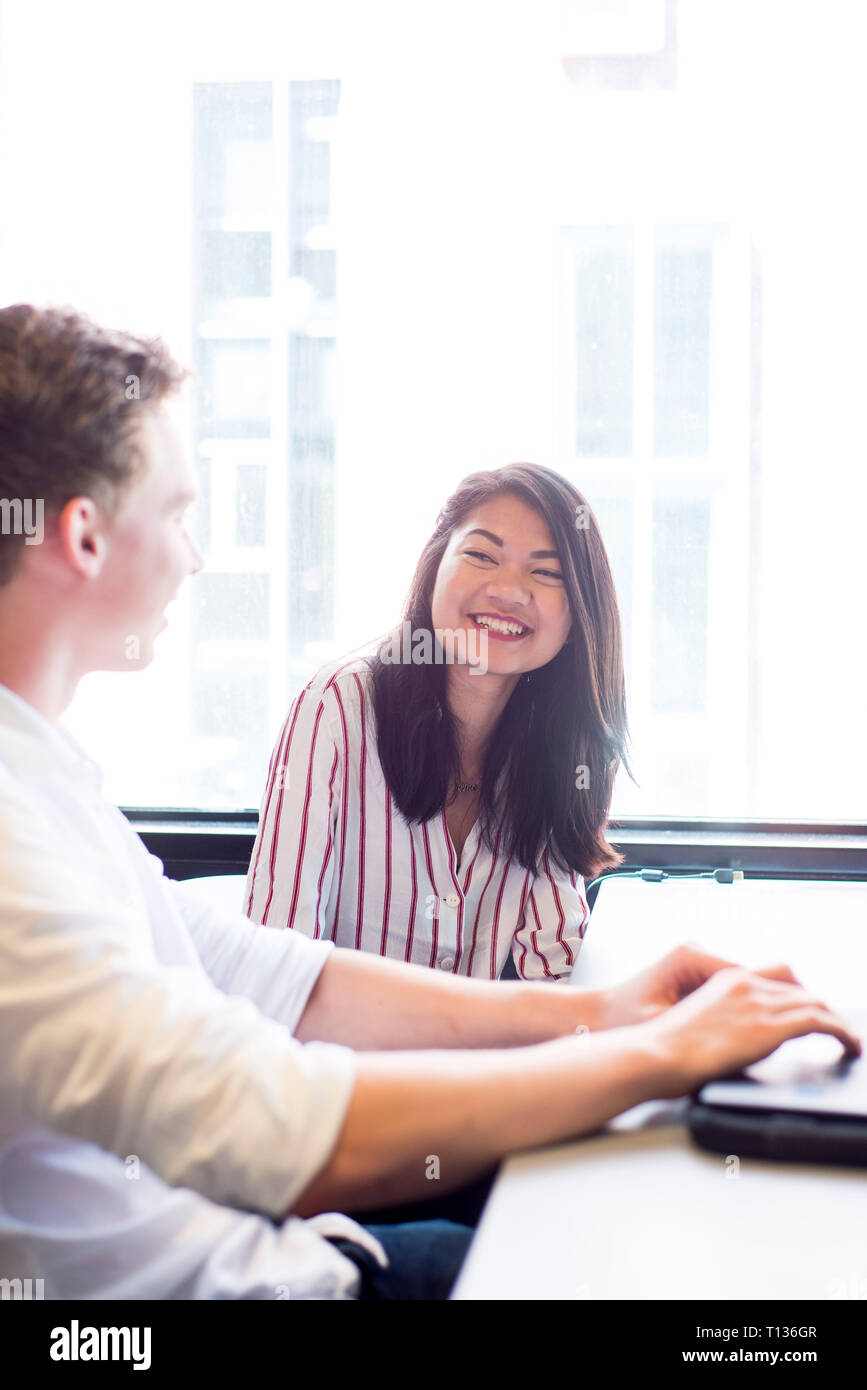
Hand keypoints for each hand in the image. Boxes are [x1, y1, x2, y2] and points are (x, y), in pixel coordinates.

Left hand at [600, 942, 802, 1028]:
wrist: (600, 1017)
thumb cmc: (626, 1021)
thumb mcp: (667, 1024)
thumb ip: (704, 1020)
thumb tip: (745, 1023)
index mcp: (690, 958)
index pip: (749, 974)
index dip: (776, 999)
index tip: (795, 1017)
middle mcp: (699, 952)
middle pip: (758, 970)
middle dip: (780, 997)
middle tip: (800, 1025)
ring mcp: (702, 960)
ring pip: (752, 978)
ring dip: (766, 1001)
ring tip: (781, 1028)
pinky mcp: (702, 972)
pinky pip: (739, 985)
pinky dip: (752, 1002)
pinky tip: (756, 1024)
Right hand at [645, 964, 861, 1096]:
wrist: (654, 1054)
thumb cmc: (661, 1049)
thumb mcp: (693, 1026)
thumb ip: (720, 1024)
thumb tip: (735, 1043)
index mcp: (725, 981)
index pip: (775, 978)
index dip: (796, 996)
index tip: (807, 1011)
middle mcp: (745, 983)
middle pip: (798, 987)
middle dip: (818, 1007)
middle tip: (831, 1027)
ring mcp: (758, 1002)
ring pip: (815, 1002)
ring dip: (835, 1021)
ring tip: (848, 1039)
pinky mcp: (770, 1025)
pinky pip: (821, 1021)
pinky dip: (841, 1032)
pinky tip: (850, 1046)